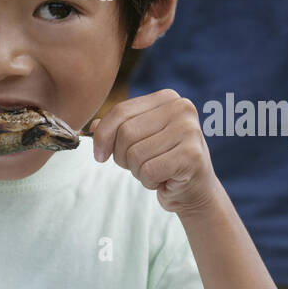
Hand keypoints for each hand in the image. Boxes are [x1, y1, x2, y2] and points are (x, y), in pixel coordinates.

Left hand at [90, 89, 221, 214]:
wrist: (195, 191)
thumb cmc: (164, 162)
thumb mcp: (140, 139)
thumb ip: (118, 128)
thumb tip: (91, 126)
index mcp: (167, 98)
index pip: (121, 112)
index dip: (102, 136)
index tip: (99, 155)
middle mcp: (182, 108)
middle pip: (126, 133)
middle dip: (122, 157)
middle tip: (138, 166)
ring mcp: (189, 131)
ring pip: (135, 154)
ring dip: (138, 171)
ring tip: (155, 172)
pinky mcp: (191, 156)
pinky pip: (149, 170)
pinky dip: (149, 182)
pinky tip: (163, 180)